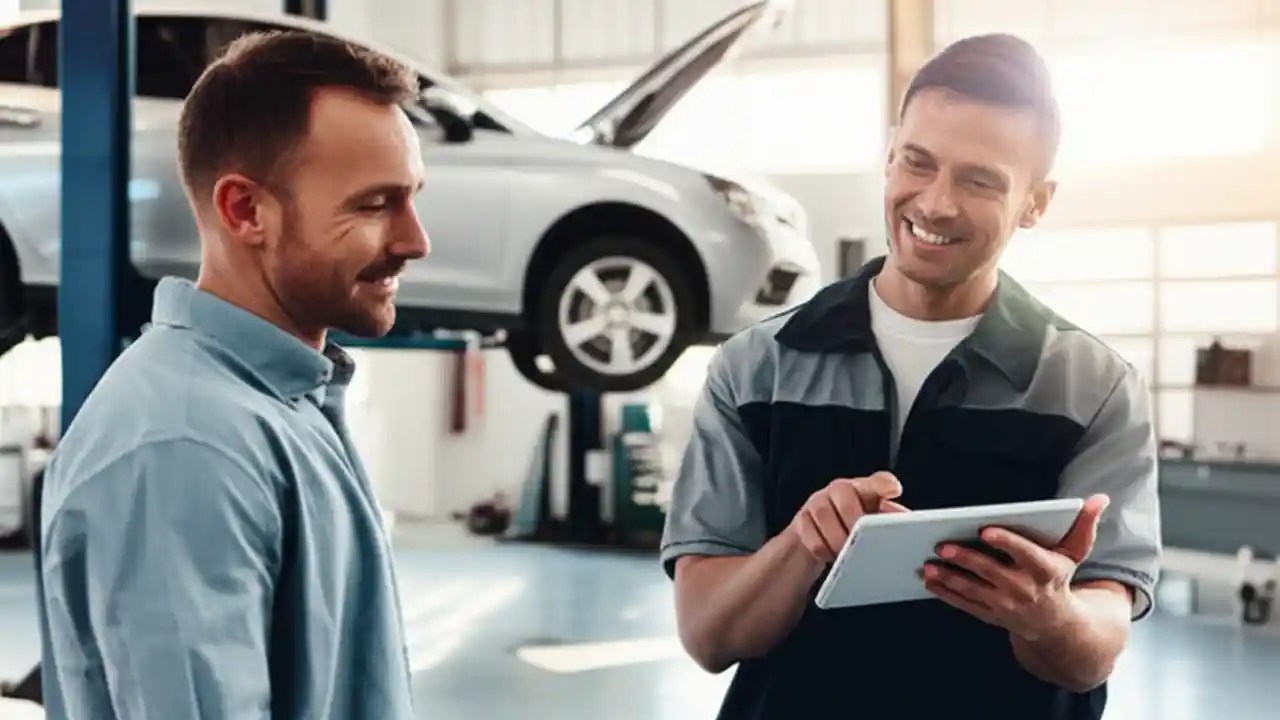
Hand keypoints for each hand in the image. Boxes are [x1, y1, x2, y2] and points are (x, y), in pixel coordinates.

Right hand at [788, 471, 907, 563]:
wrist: (816, 540)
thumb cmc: (852, 530)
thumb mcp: (873, 524)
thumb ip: (890, 522)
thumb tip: (911, 529)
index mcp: (864, 489)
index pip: (877, 480)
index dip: (884, 484)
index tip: (894, 490)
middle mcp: (839, 489)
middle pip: (845, 494)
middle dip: (854, 520)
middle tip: (862, 541)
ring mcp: (817, 502)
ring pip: (824, 514)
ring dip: (837, 539)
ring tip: (847, 554)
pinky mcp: (801, 520)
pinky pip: (811, 536)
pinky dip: (823, 550)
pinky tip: (831, 555)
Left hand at [922, 494, 1109, 640]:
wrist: (1056, 624)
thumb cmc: (1060, 578)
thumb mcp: (1075, 553)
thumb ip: (1085, 525)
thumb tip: (1099, 498)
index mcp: (1044, 569)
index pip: (1024, 553)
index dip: (1005, 541)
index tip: (985, 530)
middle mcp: (1024, 589)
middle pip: (991, 572)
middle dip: (966, 559)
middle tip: (942, 546)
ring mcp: (1006, 605)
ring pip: (973, 591)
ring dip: (949, 578)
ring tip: (928, 566)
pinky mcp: (991, 615)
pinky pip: (965, 605)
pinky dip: (946, 594)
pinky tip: (930, 581)